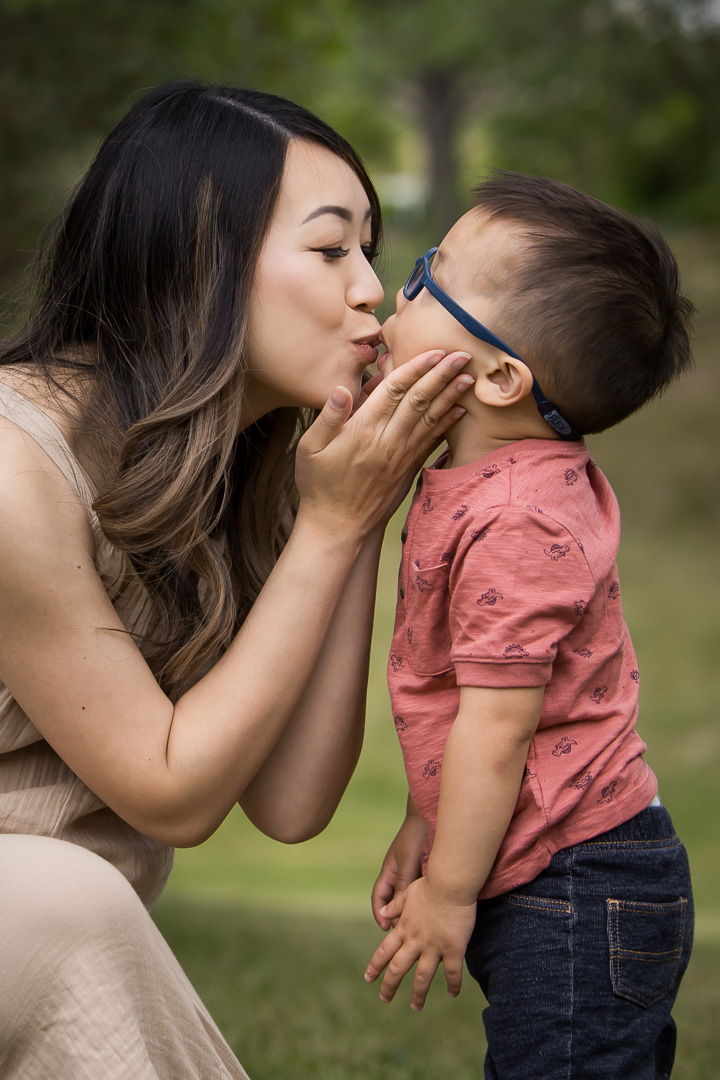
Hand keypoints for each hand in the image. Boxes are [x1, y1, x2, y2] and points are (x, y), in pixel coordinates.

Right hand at [295, 350, 472, 536]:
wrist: (337, 527)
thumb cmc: (319, 485)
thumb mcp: (310, 449)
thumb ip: (328, 417)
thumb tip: (342, 388)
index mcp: (363, 430)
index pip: (395, 390)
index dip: (416, 367)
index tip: (434, 351)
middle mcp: (388, 441)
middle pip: (420, 400)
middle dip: (442, 374)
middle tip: (462, 354)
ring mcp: (402, 456)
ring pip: (431, 418)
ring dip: (451, 395)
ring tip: (468, 376)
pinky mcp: (408, 469)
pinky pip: (432, 441)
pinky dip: (447, 423)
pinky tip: (459, 410)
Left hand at [364, 876, 476, 1010]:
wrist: (450, 883)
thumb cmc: (430, 885)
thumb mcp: (408, 893)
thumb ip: (395, 906)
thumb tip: (381, 913)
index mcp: (404, 928)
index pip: (384, 951)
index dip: (375, 966)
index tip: (368, 978)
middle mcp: (415, 940)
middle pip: (398, 968)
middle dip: (389, 986)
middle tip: (384, 999)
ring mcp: (433, 946)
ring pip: (422, 977)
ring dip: (418, 994)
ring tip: (415, 1007)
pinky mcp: (453, 948)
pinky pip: (452, 972)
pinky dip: (453, 985)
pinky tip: (453, 994)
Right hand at [371, 809, 425, 931]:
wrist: (429, 818)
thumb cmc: (416, 837)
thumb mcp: (408, 861)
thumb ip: (403, 883)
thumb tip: (398, 910)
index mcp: (389, 871)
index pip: (379, 897)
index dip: (380, 913)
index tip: (386, 928)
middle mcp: (397, 873)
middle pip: (392, 900)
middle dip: (395, 916)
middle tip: (404, 932)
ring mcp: (410, 872)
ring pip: (406, 897)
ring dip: (409, 910)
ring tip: (417, 925)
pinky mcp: (422, 871)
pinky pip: (418, 890)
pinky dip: (421, 901)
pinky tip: (431, 909)